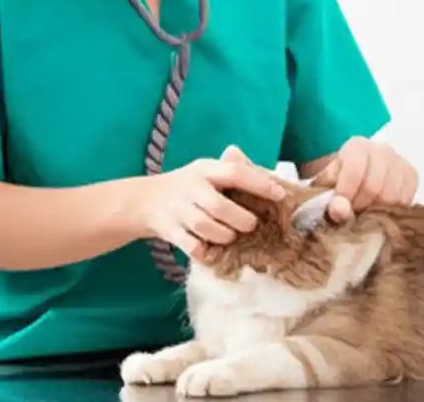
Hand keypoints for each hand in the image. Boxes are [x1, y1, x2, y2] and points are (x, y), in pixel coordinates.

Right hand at [140, 146, 287, 259]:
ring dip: (224, 236)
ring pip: (206, 228)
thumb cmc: (187, 187)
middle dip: (241, 220)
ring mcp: (178, 211)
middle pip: (219, 207)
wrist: (144, 200)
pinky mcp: (170, 231)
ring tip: (230, 236)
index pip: (234, 172)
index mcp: (204, 170)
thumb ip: (233, 170)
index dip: (259, 184)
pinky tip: (211, 251)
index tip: (280, 195)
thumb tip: (267, 173)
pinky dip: (205, 253)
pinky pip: (192, 247)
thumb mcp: (206, 171)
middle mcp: (190, 188)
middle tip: (250, 224)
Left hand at [310, 136, 417, 223]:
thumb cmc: (336, 179)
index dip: (345, 194)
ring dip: (375, 212)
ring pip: (391, 198)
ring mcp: (401, 163)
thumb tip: (340, 212)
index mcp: (357, 146)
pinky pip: (405, 203)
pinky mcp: (412, 178)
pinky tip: (378, 211)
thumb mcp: (325, 185)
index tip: (337, 210)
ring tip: (363, 213)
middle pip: (374, 188)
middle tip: (350, 214)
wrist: (355, 175)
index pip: (354, 171)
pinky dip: (390, 212)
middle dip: (359, 206)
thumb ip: (328, 196)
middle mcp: (382, 150)